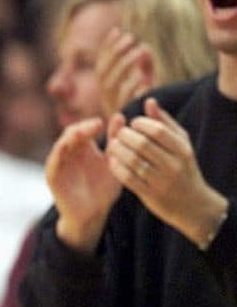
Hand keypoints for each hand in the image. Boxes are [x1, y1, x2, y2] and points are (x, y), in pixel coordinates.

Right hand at [46, 116, 122, 252]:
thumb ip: (115, 143)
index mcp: (82, 149)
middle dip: (82, 127)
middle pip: (71, 133)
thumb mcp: (112, 164)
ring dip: (71, 137)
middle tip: (96, 125)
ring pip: (61, 144)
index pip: (83, 129)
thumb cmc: (103, 190)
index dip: (91, 124)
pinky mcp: (52, 175)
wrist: (92, 215)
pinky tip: (67, 146)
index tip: (103, 123)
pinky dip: (59, 152)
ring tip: (84, 133)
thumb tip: (120, 116)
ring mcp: (59, 163)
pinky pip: (54, 160)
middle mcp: (69, 153)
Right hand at [95, 27, 153, 117]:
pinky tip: (143, 76)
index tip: (117, 30)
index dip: (108, 46)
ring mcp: (112, 106)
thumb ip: (145, 68)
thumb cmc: (146, 111)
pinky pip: (124, 98)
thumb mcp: (146, 85)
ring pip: (111, 82)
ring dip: (124, 64)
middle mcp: (105, 97)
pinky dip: (132, 86)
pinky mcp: (122, 116)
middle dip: (116, 52)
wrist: (143, 145)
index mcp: (106, 88)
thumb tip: (146, 47)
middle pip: (104, 70)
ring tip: (139, 50)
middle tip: (130, 38)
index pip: (102, 62)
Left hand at [106, 98, 227, 246]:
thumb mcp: (181, 144)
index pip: (157, 131)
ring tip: (113, 145)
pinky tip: (112, 160)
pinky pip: (127, 178)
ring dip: (117, 150)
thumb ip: (164, 122)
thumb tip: (149, 101)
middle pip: (142, 144)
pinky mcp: (150, 194)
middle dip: (125, 135)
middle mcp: (174, 165)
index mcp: (182, 150)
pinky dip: (116, 166)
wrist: (193, 205)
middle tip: (120, 134)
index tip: (133, 124)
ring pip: (132, 160)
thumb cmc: (183, 166)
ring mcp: (162, 181)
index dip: (141, 123)